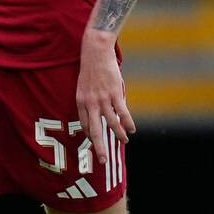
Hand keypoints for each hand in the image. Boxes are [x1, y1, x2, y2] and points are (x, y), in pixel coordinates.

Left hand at [76, 29, 135, 164]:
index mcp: (80, 102)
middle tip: (102, 161)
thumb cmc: (91, 69)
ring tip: (124, 141)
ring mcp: (103, 99)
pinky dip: (128, 122)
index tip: (95, 144)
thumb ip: (90, 100)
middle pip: (94, 130)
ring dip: (118, 134)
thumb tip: (98, 112)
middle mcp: (90, 104)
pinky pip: (122, 113)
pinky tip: (132, 129)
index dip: (90, 135)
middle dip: (99, 147)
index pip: (84, 125)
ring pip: (111, 123)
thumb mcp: (84, 86)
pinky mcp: (114, 93)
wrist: (96, 52)